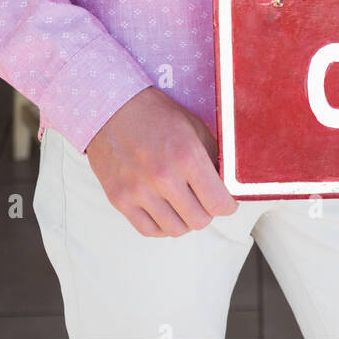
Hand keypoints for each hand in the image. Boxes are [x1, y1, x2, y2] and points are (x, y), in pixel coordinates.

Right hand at [86, 87, 237, 236]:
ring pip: (176, 230)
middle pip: (199, 221)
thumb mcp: (193, 126)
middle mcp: (163, 176)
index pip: (218, 202)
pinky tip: (164, 210)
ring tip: (183, 203)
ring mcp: (139, 191)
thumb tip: (227, 185)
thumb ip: (212, 157)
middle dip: (208, 211)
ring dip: (184, 220)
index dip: (228, 205)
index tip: (227, 201)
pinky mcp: (119, 200)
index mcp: (186, 155)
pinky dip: (161, 226)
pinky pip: (149, 230)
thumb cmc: (154, 113)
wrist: (110, 108)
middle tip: (204, 199)